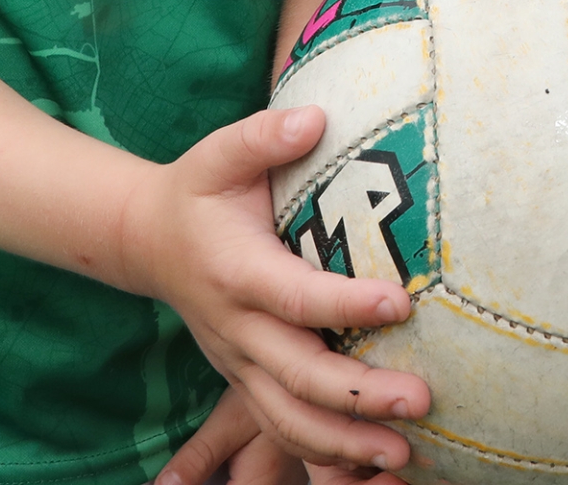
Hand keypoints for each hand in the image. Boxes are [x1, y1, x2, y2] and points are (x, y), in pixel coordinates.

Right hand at [120, 107, 430, 467]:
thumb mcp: (221, 153)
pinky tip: (373, 464)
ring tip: (404, 454)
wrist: (146, 241)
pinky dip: (323, 456)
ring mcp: (239, 363)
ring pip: (287, 420)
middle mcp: (237, 328)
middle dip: (359, 394)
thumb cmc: (199, 191)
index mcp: (237, 272)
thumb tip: (315, 117)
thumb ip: (264, 136)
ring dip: (345, 443)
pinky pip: (281, 429)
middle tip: (421, 399)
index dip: (346, 305)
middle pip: (298, 375)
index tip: (400, 303)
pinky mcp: (245, 381)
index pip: (296, 297)